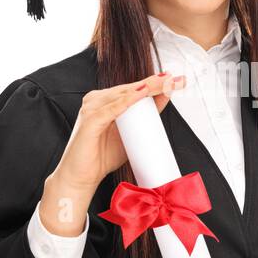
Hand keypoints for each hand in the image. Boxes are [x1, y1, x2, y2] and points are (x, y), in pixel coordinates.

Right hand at [39, 72, 184, 235]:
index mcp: (106, 101)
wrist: (81, 177)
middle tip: (177, 79)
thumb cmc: (102, 157)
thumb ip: (144, 120)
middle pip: (131, 87)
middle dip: (156, 83)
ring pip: (124, 93)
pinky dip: (127, 100)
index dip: (156, 83)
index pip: (135, 89)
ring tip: (165, 84)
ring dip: (146, 87)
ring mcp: (92, 107)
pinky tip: (141, 93)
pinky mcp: (90, 119)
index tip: (177, 80)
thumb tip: (164, 105)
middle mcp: (97, 99)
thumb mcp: (130, 135)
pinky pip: (112, 108)